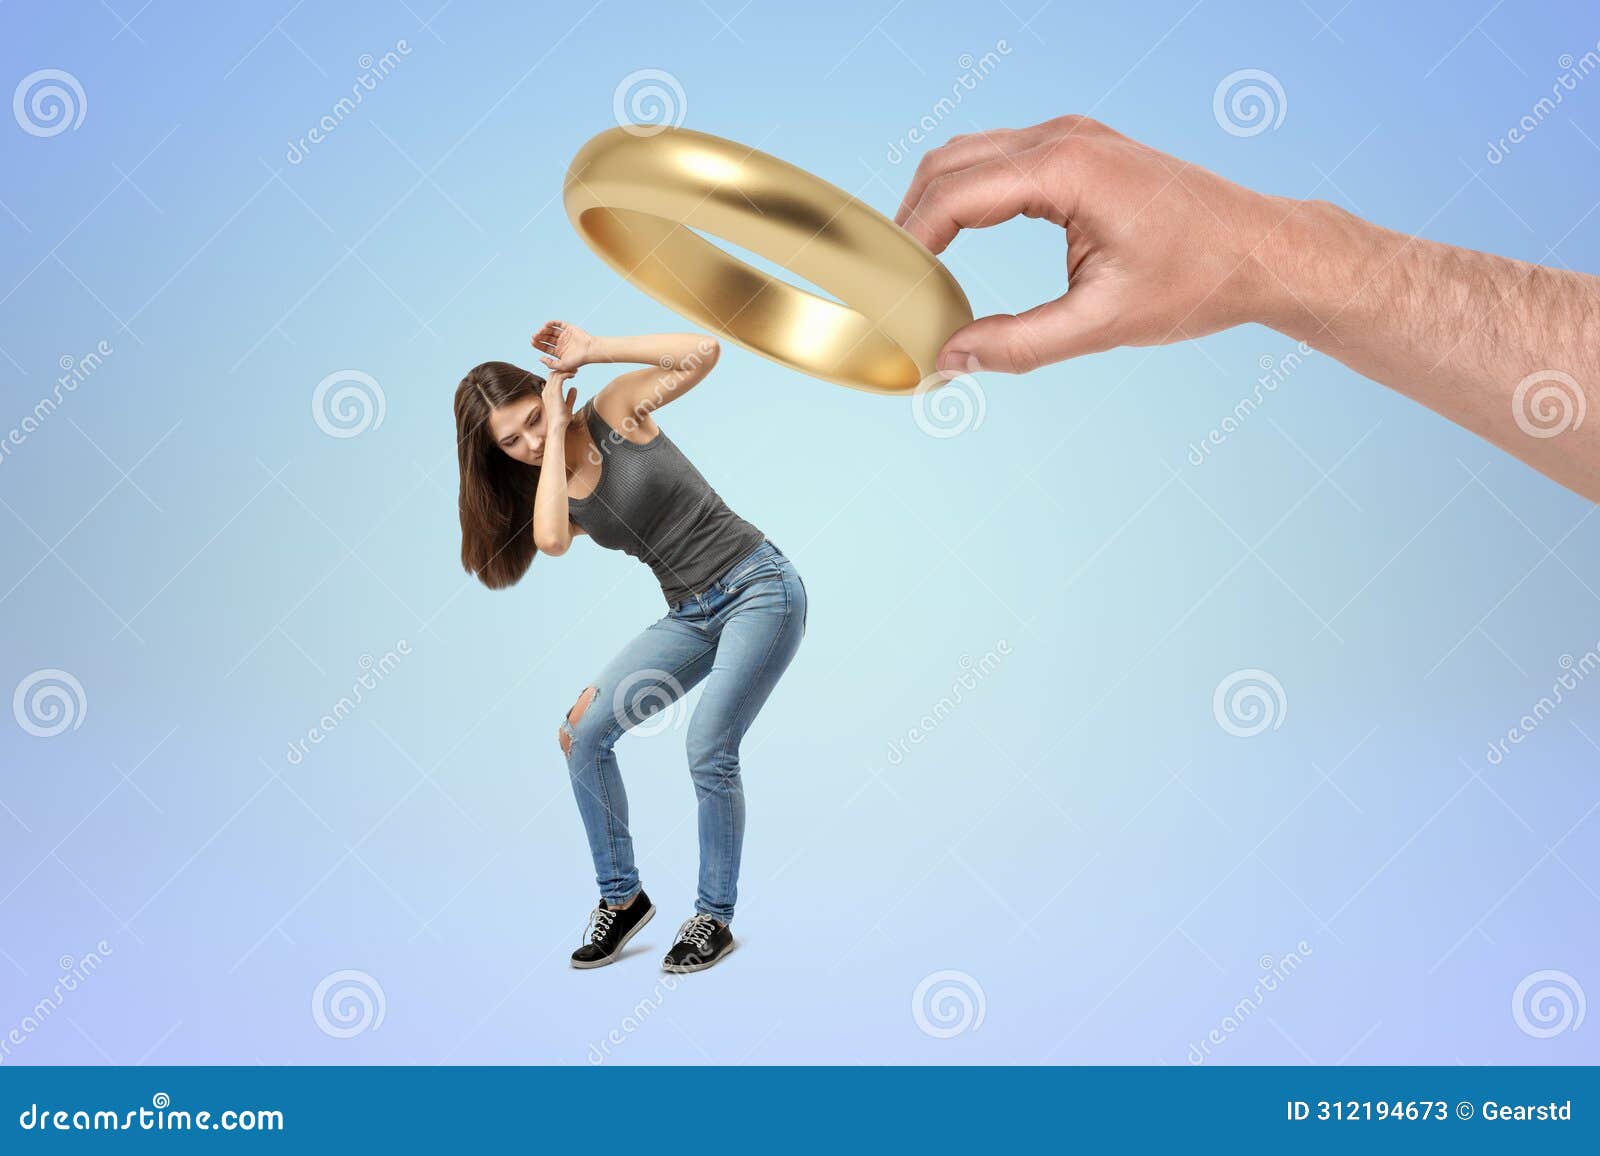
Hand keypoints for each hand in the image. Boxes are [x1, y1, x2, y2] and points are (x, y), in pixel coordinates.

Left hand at [532, 319, 596, 372]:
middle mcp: (561, 343)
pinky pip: (559, 324)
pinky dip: (552, 323)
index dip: (538, 344)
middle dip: (540, 337)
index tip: (532, 341)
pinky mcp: (569, 328)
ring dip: (544, 330)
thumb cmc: (578, 360)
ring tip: (540, 330)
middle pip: (547, 338)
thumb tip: (540, 358)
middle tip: (534, 336)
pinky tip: (546, 325)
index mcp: (559, 352)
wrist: (589, 350)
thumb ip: (550, 364)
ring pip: (551, 331)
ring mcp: (565, 335)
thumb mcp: (562, 366)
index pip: (545, 347)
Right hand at [542, 368, 577, 432]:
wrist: (557, 426)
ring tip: (574, 371)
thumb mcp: (567, 406)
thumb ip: (570, 397)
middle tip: (573, 370)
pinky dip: (566, 374)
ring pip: (555, 374)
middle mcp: (546, 391)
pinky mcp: (554, 392)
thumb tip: (574, 388)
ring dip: (565, 371)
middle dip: (562, 370)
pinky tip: (573, 375)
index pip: (551, 379)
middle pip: (552, 374)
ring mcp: (549, 391)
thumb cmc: (561, 420)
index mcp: (547, 394)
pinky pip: (559, 378)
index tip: (570, 374)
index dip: (560, 374)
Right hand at [894, 115, 1287, 374]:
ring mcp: (1071, 136)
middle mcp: (1062, 137)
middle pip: (949, 164)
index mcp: (1067, 168)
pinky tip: (956, 240)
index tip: (889, 287)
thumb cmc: (1196, 281)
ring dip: (935, 203)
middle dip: (911, 218)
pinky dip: (966, 194)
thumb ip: (1019, 343)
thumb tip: (951, 358)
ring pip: (968, 154)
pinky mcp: (1078, 148)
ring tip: (916, 264)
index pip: (956, 194)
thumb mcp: (1102, 323)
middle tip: (890, 280)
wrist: (1260, 250)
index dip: (911, 240)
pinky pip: (999, 159)